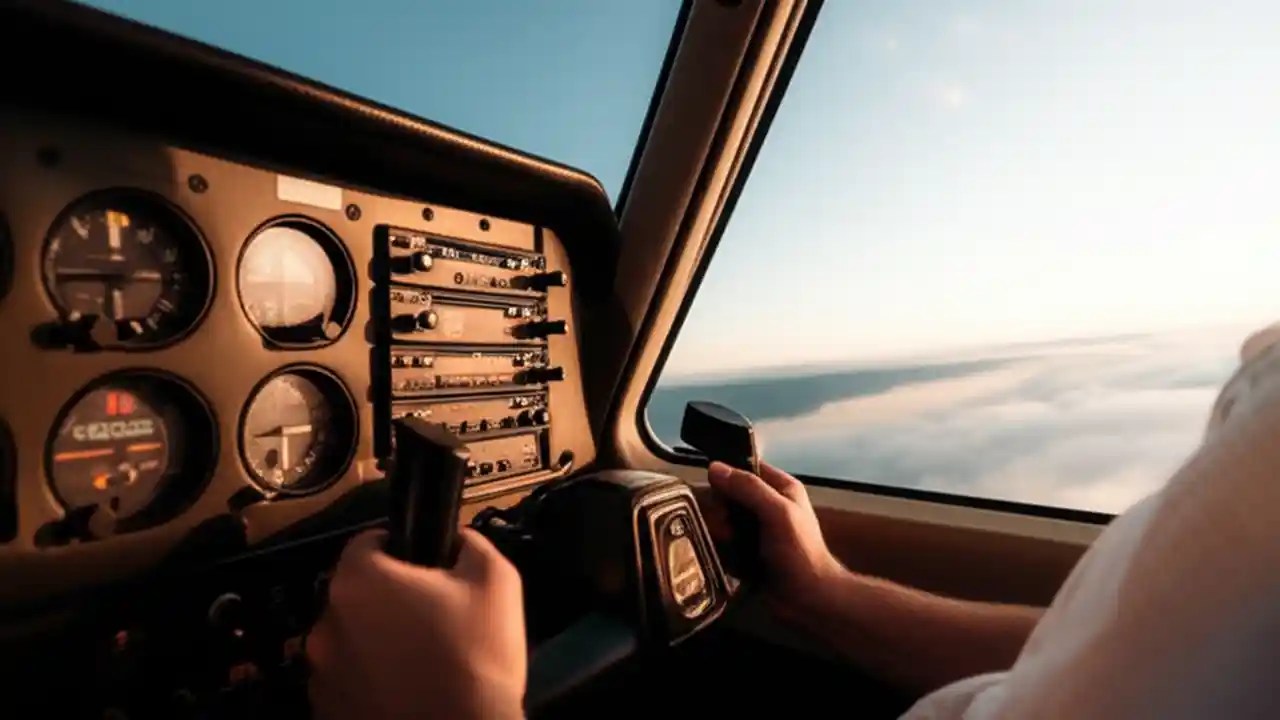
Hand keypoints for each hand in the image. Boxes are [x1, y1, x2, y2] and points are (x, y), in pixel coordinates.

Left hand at [306, 528, 526, 719]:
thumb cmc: (477, 655)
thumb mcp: (497, 580)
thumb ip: (469, 544)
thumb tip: (455, 539)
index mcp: (359, 581)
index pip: (365, 543)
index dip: (397, 548)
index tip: (424, 567)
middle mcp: (326, 624)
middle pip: (355, 596)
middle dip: (386, 602)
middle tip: (430, 619)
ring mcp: (321, 675)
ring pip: (349, 643)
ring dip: (375, 645)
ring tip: (419, 663)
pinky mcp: (326, 713)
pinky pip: (348, 685)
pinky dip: (369, 684)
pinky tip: (406, 692)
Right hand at [702, 461, 844, 620]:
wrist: (809, 600)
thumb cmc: (800, 552)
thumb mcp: (777, 513)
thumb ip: (748, 488)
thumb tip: (714, 468)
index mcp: (781, 487)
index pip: (745, 468)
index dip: (728, 477)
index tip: (717, 493)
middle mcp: (768, 505)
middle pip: (729, 494)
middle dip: (722, 509)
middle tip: (726, 527)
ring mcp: (758, 530)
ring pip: (724, 518)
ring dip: (720, 530)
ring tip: (727, 543)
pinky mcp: (748, 552)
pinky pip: (724, 541)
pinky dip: (721, 547)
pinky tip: (725, 555)